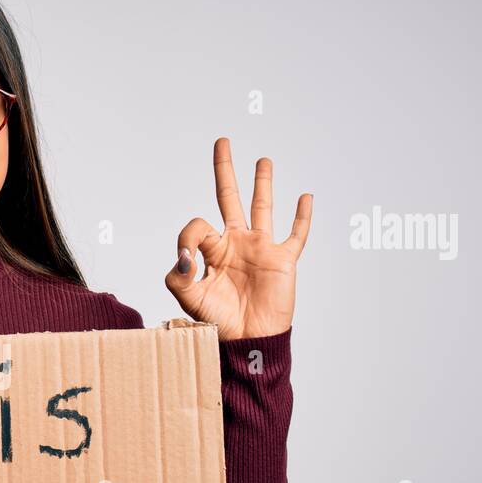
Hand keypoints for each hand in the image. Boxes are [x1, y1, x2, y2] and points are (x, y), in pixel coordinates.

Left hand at [165, 137, 311, 340]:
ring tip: (262, 160)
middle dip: (224, 170)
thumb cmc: (216, 321)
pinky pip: (296, 235)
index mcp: (211, 250)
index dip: (187, 238)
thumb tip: (182, 258)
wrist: (246, 340)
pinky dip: (302, 217)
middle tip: (222, 142)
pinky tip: (305, 197)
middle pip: (229, 198)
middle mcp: (235, 243)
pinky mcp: (282, 260)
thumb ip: (176, 276)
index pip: (197, 225)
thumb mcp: (187, 298)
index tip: (184, 262)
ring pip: (262, 207)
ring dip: (262, 183)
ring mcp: (260, 249)